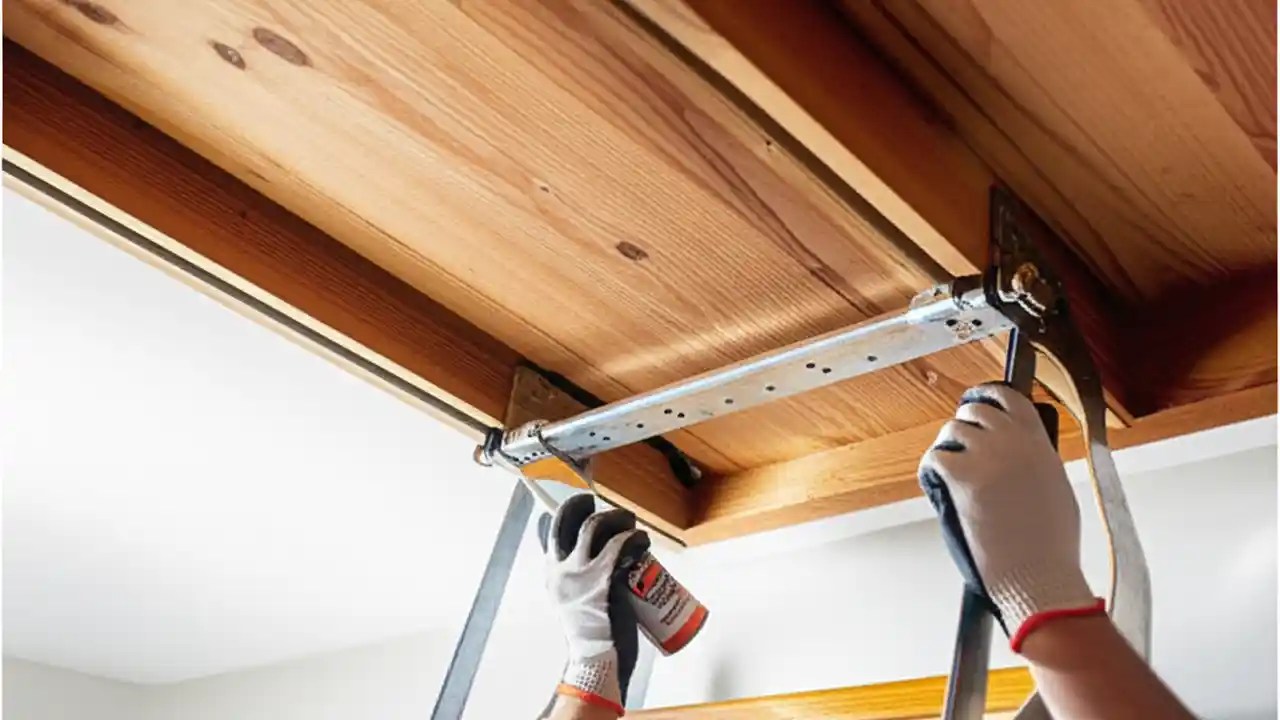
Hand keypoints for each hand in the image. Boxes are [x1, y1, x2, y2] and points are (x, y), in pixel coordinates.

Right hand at [540, 494, 648, 716]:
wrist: (598, 663)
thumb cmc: (592, 636)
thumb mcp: (574, 602)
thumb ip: (578, 581)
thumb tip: (592, 562)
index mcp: (552, 575)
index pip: (549, 532)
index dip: (564, 512)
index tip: (579, 505)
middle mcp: (561, 570)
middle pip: (567, 519)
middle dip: (583, 504)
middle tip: (601, 504)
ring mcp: (583, 574)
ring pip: (596, 526)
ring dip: (616, 518)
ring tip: (630, 522)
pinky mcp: (606, 580)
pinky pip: (622, 546)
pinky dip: (636, 538)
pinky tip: (643, 541)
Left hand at [918, 383, 1102, 650]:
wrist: (1039, 578)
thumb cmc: (1049, 546)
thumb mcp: (1054, 488)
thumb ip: (1034, 459)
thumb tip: (1016, 450)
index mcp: (1040, 443)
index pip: (1009, 397)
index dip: (988, 396)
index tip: (977, 401)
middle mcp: (1013, 442)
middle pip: (973, 411)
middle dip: (963, 429)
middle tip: (960, 452)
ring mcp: (987, 457)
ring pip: (950, 433)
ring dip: (947, 452)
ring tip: (956, 480)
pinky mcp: (962, 478)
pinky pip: (934, 459)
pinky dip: (932, 474)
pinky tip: (942, 490)